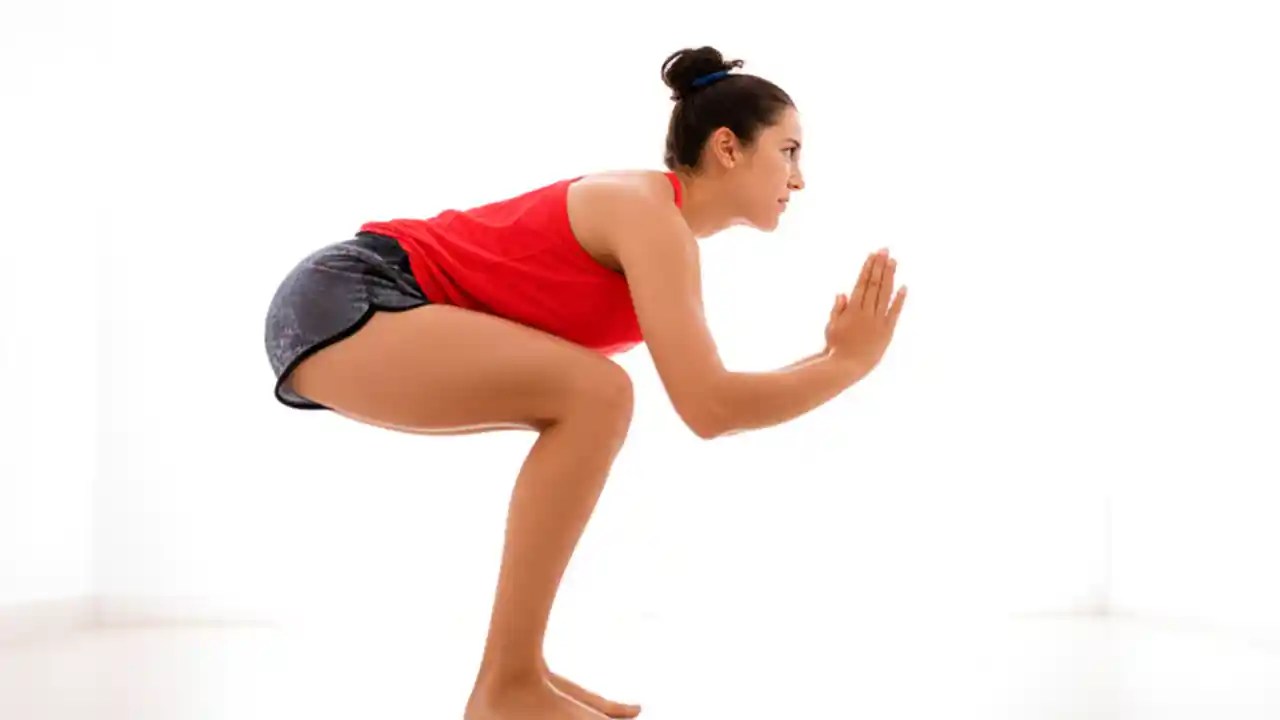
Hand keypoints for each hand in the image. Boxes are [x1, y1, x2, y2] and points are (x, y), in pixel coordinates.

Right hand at [824, 247, 906, 373]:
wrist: (846, 366)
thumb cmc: (836, 347)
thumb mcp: (831, 326)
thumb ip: (837, 309)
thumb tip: (843, 293)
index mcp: (852, 309)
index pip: (862, 282)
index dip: (868, 267)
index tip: (873, 254)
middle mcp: (866, 312)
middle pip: (875, 284)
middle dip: (880, 265)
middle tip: (885, 250)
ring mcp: (877, 321)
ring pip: (885, 294)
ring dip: (889, 276)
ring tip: (893, 261)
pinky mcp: (887, 331)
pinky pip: (894, 312)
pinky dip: (899, 299)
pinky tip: (904, 286)